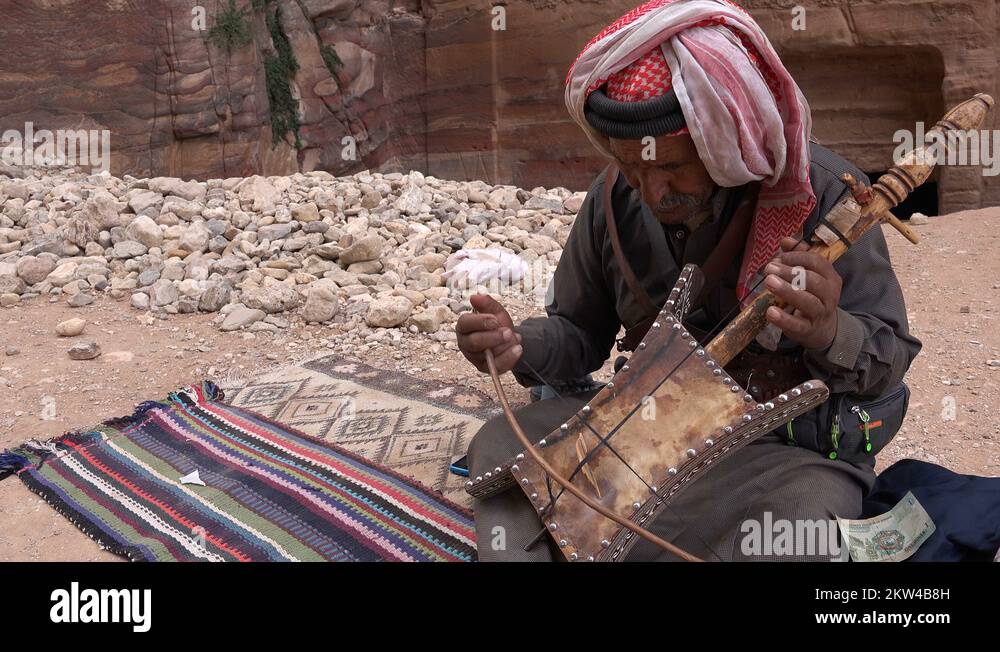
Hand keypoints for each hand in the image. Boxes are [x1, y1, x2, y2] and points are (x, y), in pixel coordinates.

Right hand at [456, 294, 523, 373]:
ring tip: (515, 339)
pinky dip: (508, 358)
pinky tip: (518, 349)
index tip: (495, 320)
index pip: (465, 323)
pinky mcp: (484, 368)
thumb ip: (487, 303)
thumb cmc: (497, 325)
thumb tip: (474, 297)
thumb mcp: (495, 311)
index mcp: (464, 327)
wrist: (509, 340)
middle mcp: (465, 343)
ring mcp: (474, 357)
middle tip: (508, 332)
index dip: (480, 321)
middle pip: (473, 342)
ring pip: (485, 355)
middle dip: (492, 337)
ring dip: (503, 347)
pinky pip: (495, 367)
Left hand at [762, 236, 842, 350]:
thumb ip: (798, 256)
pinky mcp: (808, 330)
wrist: (822, 328)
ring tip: (768, 282)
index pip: (817, 262)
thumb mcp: (809, 275)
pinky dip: (783, 319)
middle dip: (789, 273)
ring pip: (807, 301)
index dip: (797, 257)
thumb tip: (785, 240)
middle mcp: (829, 295)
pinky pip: (797, 324)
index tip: (779, 257)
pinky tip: (770, 311)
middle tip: (768, 268)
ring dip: (786, 290)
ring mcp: (820, 313)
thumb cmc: (812, 295)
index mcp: (831, 277)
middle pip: (812, 281)